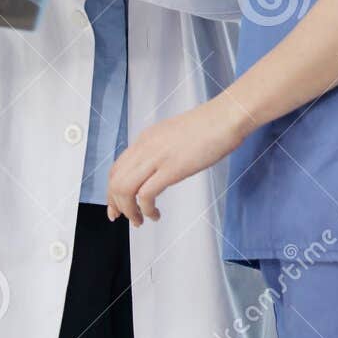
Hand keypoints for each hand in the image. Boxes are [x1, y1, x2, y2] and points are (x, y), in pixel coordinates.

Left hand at [105, 98, 249, 224]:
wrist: (225, 117)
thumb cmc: (209, 126)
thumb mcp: (174, 135)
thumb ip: (160, 150)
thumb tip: (157, 169)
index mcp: (145, 139)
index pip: (116, 168)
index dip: (112, 191)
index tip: (117, 205)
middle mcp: (145, 147)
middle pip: (115, 180)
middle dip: (116, 204)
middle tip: (124, 218)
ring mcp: (157, 157)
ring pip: (124, 189)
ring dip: (129, 210)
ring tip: (139, 220)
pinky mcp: (171, 169)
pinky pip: (146, 195)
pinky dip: (146, 210)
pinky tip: (155, 215)